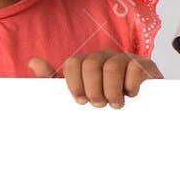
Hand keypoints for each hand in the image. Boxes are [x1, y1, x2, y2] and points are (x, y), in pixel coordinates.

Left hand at [31, 51, 160, 107]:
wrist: (139, 122)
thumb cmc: (105, 107)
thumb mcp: (80, 98)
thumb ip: (55, 82)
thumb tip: (33, 61)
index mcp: (88, 64)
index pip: (74, 63)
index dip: (74, 83)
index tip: (80, 101)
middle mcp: (106, 58)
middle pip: (91, 63)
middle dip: (93, 89)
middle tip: (99, 105)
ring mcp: (127, 60)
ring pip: (112, 66)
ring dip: (112, 90)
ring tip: (116, 105)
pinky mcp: (146, 67)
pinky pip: (135, 69)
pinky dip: (131, 85)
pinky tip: (133, 96)